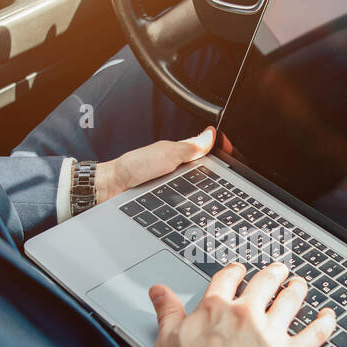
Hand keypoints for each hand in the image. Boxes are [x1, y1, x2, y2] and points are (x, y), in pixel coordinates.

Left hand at [95, 126, 214, 202]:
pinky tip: (197, 212)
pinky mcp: (171, 205)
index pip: (210, 154)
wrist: (113, 191)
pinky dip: (193, 209)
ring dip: (205, 198)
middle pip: (209, 176)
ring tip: (212, 199)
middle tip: (224, 182)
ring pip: (200, 194)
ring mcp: (176, 189)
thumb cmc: (133, 168)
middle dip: (218, 180)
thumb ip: (189, 147)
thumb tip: (210, 134)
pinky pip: (188, 208)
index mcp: (182, 155)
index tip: (232, 153)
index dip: (223, 154)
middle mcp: (181, 171)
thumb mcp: (166, 153)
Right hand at [149, 262, 336, 346]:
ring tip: (300, 285)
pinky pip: (314, 334)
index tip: (240, 271)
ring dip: (297, 289)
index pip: (228, 278)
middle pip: (265, 283)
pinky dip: (325, 322)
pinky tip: (329, 316)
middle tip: (278, 271)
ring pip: (291, 300)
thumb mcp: (167, 339)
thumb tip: (159, 291)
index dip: (236, 271)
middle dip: (273, 274)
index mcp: (216, 308)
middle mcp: (247, 315)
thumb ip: (167, 311)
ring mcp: (271, 333)